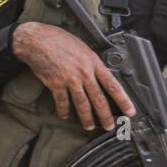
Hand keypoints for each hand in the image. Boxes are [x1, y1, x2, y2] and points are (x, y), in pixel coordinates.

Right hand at [12, 22, 134, 130]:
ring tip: (89, 126)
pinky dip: (63, 110)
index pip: (112, 85)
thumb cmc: (58, 40)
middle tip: (109, 126)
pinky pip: (62, 101)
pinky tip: (65, 115)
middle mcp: (84, 73)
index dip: (123, 100)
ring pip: (82, 104)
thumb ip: (91, 62)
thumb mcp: (82, 47)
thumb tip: (97, 73)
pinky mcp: (55, 83)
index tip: (130, 110)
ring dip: (86, 118)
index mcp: (93, 62)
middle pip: (99, 99)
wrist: (37, 39)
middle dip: (105, 115)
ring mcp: (70, 79)